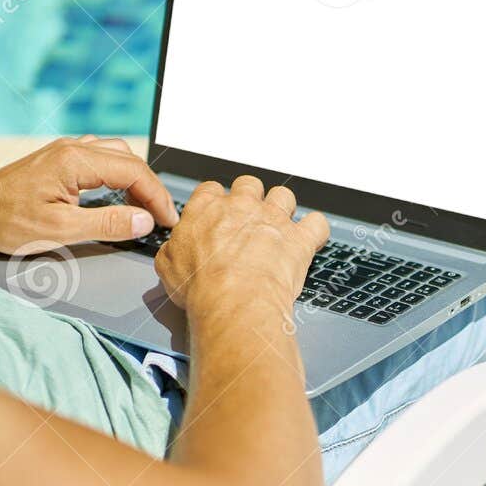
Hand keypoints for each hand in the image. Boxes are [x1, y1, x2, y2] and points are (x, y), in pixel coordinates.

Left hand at [0, 136, 178, 253]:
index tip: (169, 220)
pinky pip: (100, 158)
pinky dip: (118, 175)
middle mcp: (72, 148)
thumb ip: (107, 224)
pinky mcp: (58, 159)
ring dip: (135, 179)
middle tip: (160, 217)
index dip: (157, 197)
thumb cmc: (6, 221)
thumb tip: (144, 221)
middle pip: (129, 159)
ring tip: (143, 208)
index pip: (133, 172)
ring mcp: (64, 151)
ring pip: (116, 155)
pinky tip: (118, 195)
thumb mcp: (61, 230)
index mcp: (75, 161)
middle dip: (150, 187)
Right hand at [155, 176, 329, 318]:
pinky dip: (316, 230)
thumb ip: (174, 251)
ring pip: (284, 195)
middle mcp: (241, 207)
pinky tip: (312, 238)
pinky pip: (317, 223)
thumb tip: (173, 252)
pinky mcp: (299, 239)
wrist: (233, 301)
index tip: (219, 213)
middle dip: (251, 197)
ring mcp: (272, 219)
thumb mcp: (168, 268)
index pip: (211, 189)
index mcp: (206, 209)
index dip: (217, 200)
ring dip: (283, 208)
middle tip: (250, 218)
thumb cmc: (201, 287)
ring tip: (281, 226)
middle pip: (249, 184)